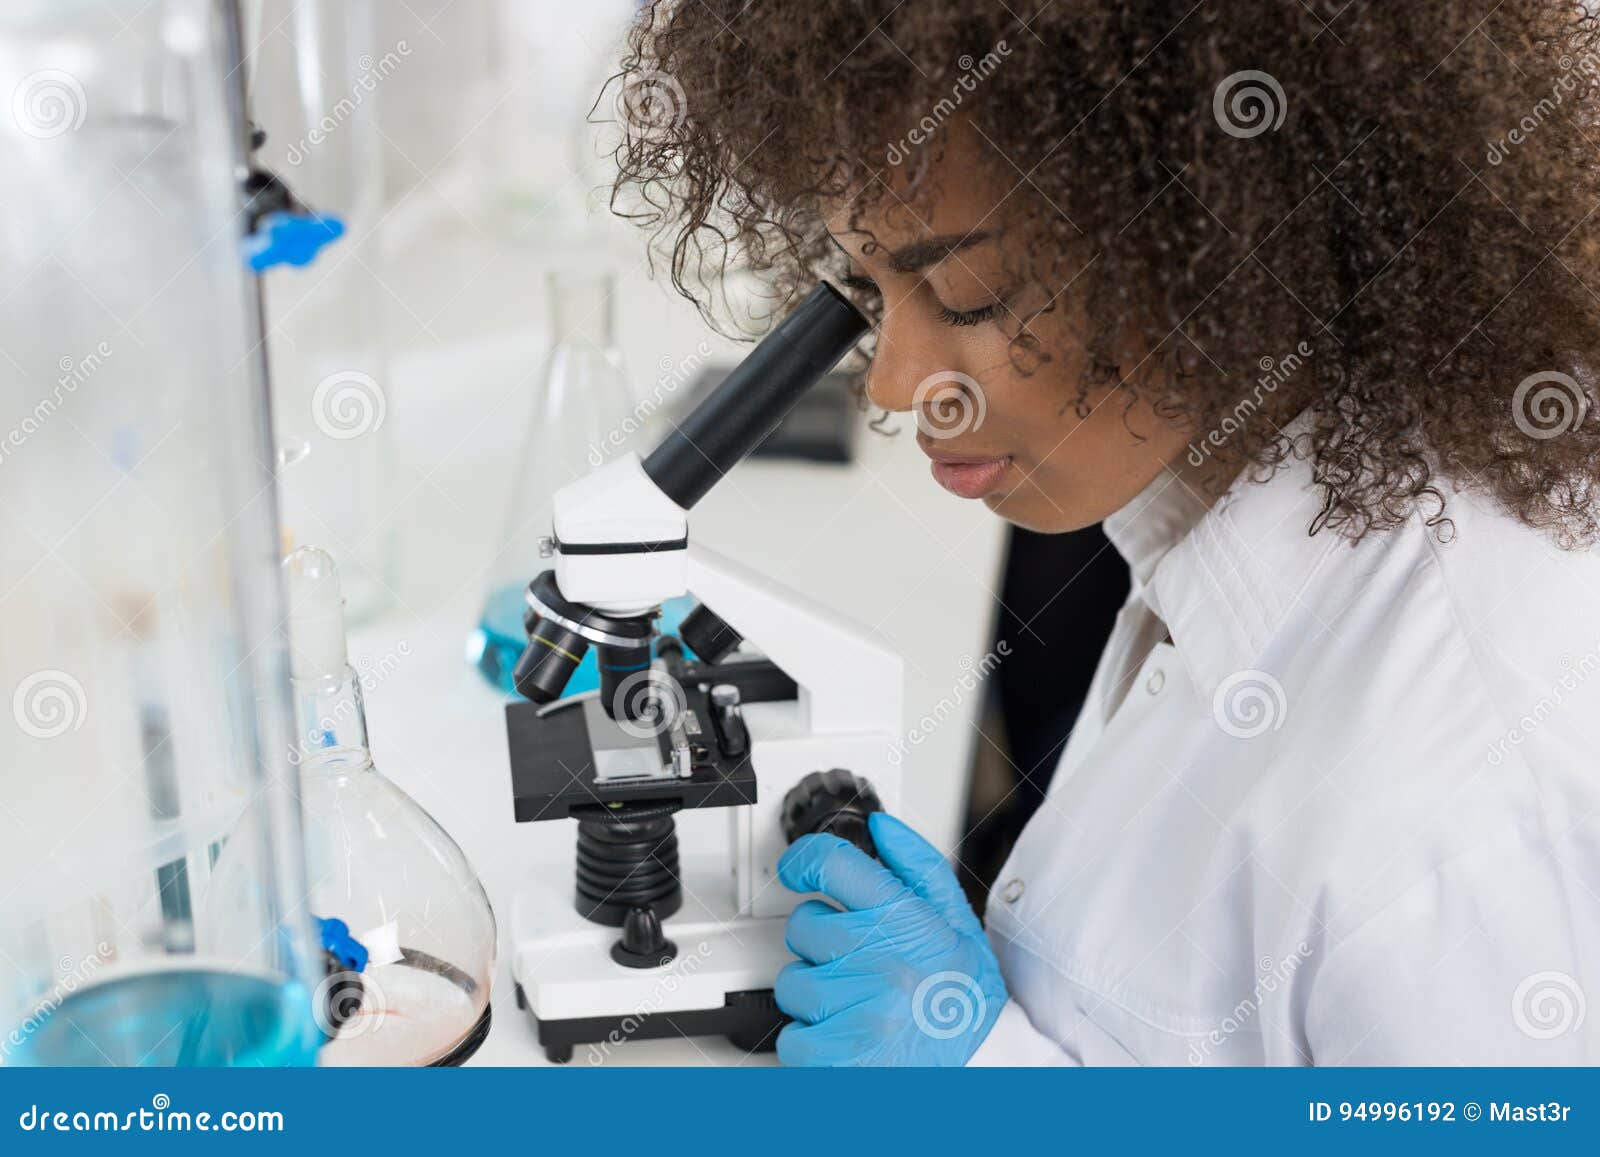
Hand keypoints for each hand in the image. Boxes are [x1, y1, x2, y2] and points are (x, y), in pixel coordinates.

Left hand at [773, 811, 1007, 1065]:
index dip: (805, 859)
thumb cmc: (964, 999)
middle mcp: (882, 963)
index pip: (834, 865)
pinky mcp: (840, 1061)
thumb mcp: (957, 922)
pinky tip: (847, 1037)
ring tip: (856, 1003)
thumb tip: (879, 827)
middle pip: (803, 925)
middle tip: (856, 960)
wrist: (985, 1071)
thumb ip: (918, 866)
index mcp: (908, 923)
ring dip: (814, 992)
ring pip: (792, 982)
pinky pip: (792, 1038)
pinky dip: (811, 1041)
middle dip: (822, 940)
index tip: (797, 868)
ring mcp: (859, 1012)